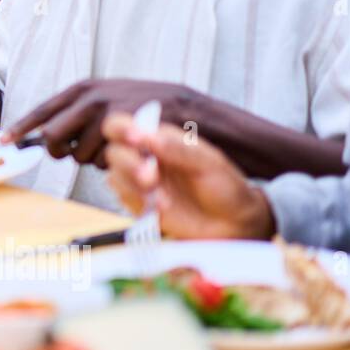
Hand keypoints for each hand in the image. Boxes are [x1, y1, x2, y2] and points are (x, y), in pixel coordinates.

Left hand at [3, 79, 199, 166]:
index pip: (42, 110)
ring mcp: (107, 115)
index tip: (2, 141)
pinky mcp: (123, 133)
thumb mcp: (106, 98)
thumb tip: (43, 136)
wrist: (186, 108)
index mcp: (82, 89)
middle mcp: (90, 99)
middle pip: (53, 138)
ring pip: (79, 155)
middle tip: (72, 153)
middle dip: (59, 152)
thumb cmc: (141, 107)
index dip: (20, 128)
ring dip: (92, 159)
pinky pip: (103, 161)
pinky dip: (111, 164)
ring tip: (113, 146)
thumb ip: (76, 113)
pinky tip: (126, 151)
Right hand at [101, 112, 274, 239]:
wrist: (234, 224)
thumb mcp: (208, 163)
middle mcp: (145, 158)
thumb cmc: (225, 187)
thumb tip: (148, 137)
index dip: (122, 129)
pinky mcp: (140, 205)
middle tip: (151, 177)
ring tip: (162, 197)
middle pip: (114, 151)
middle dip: (129, 164)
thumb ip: (177, 149)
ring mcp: (141, 182)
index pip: (124, 125)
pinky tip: (160, 206)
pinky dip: (138, 202)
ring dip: (134, 186)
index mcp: (159, 139)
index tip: (135, 139)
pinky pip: (123, 199)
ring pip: (115, 176)